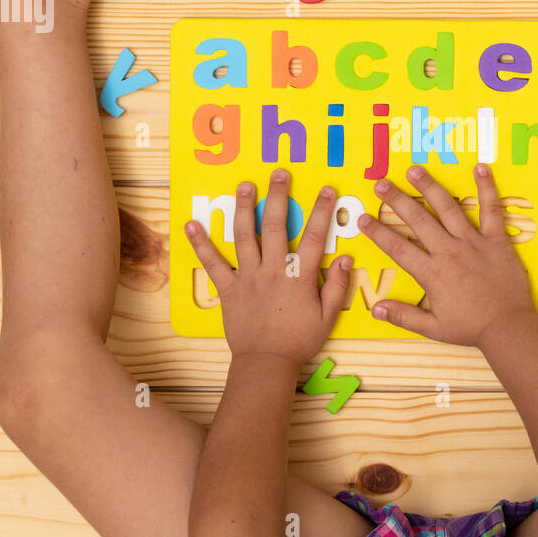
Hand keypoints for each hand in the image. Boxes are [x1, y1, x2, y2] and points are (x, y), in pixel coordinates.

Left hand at [184, 169, 351, 368]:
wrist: (266, 362)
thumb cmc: (298, 340)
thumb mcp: (327, 316)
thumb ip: (336, 286)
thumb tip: (346, 259)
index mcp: (299, 277)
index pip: (316, 237)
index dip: (322, 211)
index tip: (327, 190)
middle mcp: (273, 270)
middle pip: (277, 226)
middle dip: (279, 196)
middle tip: (280, 174)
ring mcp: (249, 277)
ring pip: (245, 236)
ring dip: (245, 208)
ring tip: (245, 186)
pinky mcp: (228, 288)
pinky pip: (213, 263)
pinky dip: (201, 244)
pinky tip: (192, 225)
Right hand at [357, 163, 537, 349]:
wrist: (508, 327)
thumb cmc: (472, 329)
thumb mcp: (434, 327)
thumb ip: (403, 315)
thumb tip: (375, 309)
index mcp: (432, 273)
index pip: (397, 247)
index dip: (377, 232)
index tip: (362, 218)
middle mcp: (449, 251)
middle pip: (417, 219)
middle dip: (397, 199)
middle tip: (381, 183)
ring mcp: (473, 242)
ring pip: (447, 207)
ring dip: (429, 186)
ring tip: (414, 169)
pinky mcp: (496, 239)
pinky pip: (491, 208)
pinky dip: (487, 187)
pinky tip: (480, 167)